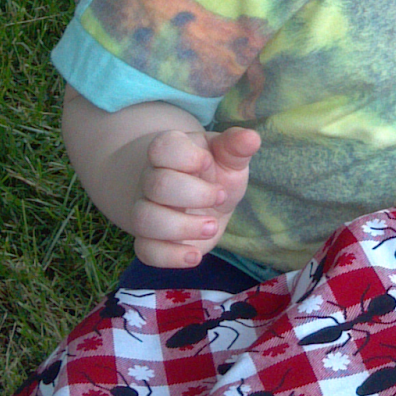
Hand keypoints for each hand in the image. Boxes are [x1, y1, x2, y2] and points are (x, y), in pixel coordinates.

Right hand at [131, 127, 261, 268]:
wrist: (203, 200)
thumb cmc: (215, 173)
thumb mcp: (229, 157)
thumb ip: (236, 146)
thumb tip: (252, 138)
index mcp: (171, 152)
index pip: (162, 147)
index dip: (187, 157)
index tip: (209, 163)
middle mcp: (152, 180)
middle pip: (156, 185)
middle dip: (193, 194)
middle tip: (220, 198)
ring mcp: (148, 210)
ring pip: (144, 219)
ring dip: (180, 227)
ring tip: (211, 228)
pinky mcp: (151, 240)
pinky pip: (145, 251)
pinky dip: (169, 257)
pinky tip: (195, 256)